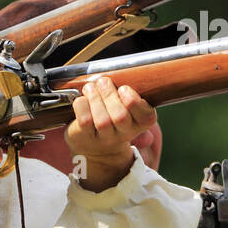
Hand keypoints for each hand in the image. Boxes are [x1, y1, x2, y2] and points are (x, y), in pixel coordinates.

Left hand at [64, 77, 156, 191]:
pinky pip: (84, 120)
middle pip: (120, 117)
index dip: (134, 101)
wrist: (98, 148)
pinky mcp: (85, 138)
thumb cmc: (113, 118)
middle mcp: (124, 135)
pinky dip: (82, 104)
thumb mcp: (126, 107)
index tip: (123, 88)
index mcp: (139, 124)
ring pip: (102, 121)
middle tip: (103, 82)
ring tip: (90, 88)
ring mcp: (104, 139)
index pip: (146, 117)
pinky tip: (82, 99)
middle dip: (109, 95)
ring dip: (95, 98)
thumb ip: (125, 93)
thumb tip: (112, 78)